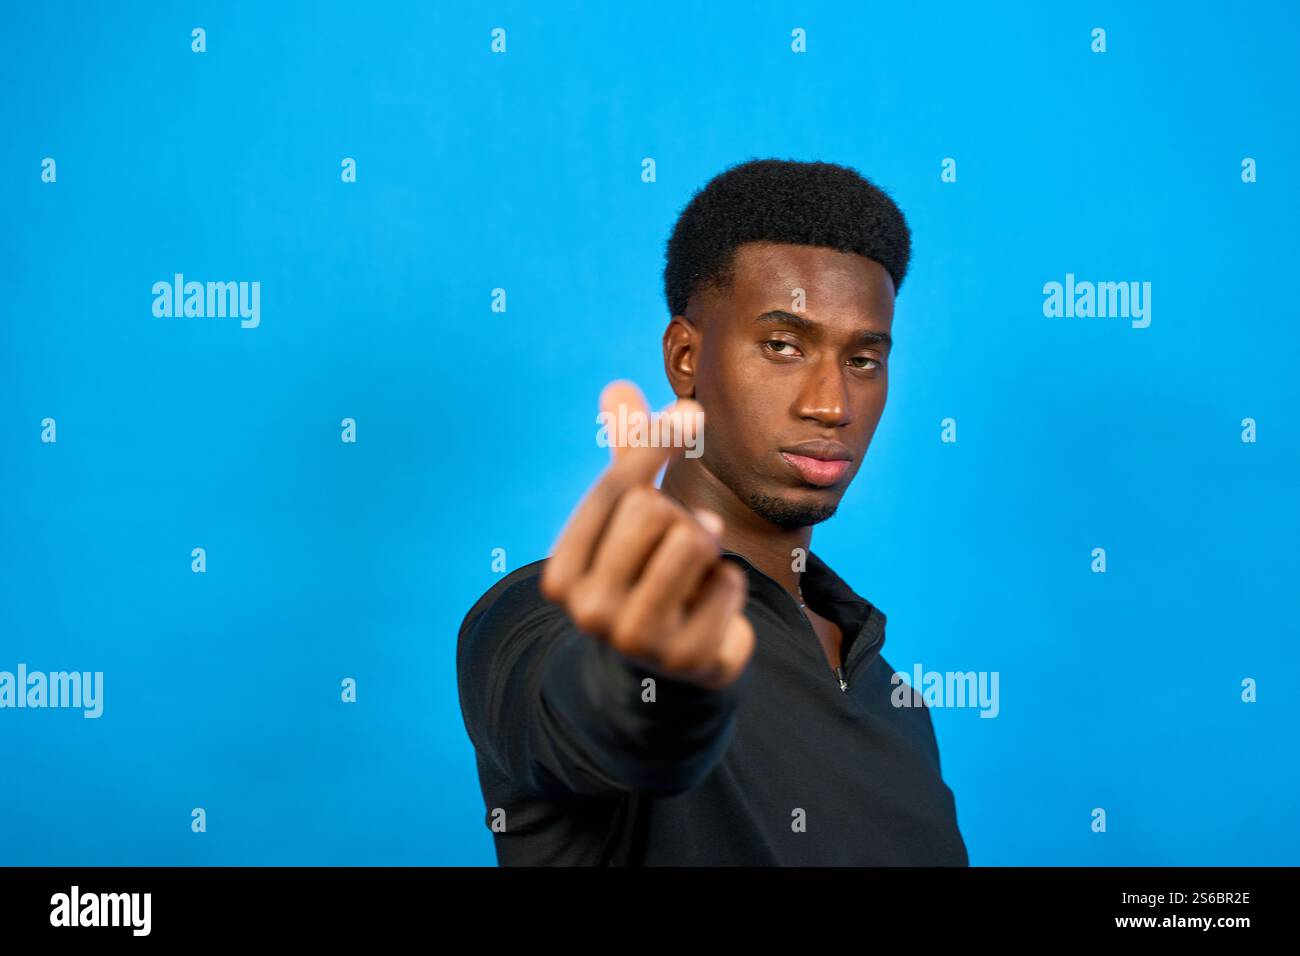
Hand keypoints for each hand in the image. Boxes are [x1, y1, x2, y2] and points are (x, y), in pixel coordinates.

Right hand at [539, 381, 755, 689]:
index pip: (616, 488)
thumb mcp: (630, 517)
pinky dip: (728, 584)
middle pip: (652, 510)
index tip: (692, 413)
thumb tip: (618, 388)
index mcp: (562, 576)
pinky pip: (728, 579)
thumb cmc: (646, 573)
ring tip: (693, 571)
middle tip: (675, 546)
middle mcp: (589, 612)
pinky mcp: (688, 658)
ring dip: (705, 548)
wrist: (669, 667)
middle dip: (678, 517)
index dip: (658, 444)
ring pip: (692, 538)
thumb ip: (626, 458)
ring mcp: (637, 639)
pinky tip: (709, 606)